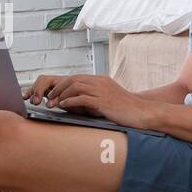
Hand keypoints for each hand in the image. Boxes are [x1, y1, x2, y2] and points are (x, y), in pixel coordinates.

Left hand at [23, 74, 153, 128]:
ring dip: (61, 95)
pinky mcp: (104, 101)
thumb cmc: (126, 110)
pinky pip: (82, 98)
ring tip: (52, 104)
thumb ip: (92, 99)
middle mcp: (100, 82)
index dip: (61, 85)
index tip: (52, 94)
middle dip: (57, 89)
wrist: (143, 113)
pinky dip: (70, 101)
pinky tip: (63, 107)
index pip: (75, 78)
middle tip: (48, 99)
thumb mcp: (107, 101)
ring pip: (75, 86)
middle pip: (72, 80)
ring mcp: (102, 90)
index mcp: (100, 80)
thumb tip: (74, 105)